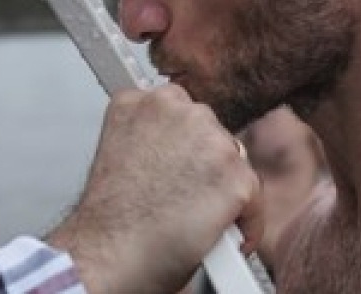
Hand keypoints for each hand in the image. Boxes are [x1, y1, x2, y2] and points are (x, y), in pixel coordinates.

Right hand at [47, 84, 261, 293]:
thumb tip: (172, 155)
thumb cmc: (106, 222)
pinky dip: (245, 221)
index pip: (177, 110)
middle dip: (204, 162)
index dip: (181, 143)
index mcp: (137, 103)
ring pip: (233, 160)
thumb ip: (148, 141)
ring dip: (223, 187)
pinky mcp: (235, 175)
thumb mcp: (117, 156)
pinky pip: (254, 198)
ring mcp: (209, 139)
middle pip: (209, 129)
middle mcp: (175, 109)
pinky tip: (225, 235)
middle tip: (190, 195)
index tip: (181, 164)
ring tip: (200, 216)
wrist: (107, 256)